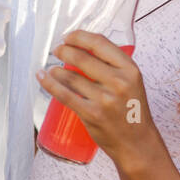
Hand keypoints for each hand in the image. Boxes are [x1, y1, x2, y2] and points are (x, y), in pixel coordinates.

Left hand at [36, 30, 156, 165]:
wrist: (136, 142)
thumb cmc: (132, 111)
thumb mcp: (132, 82)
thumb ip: (115, 66)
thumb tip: (86, 49)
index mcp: (130, 70)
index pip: (100, 44)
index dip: (80, 37)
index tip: (69, 37)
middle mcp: (118, 82)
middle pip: (82, 57)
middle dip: (64, 50)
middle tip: (57, 50)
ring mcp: (104, 99)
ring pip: (71, 76)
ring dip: (56, 70)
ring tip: (52, 69)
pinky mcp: (91, 114)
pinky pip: (65, 94)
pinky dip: (50, 84)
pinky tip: (42, 77)